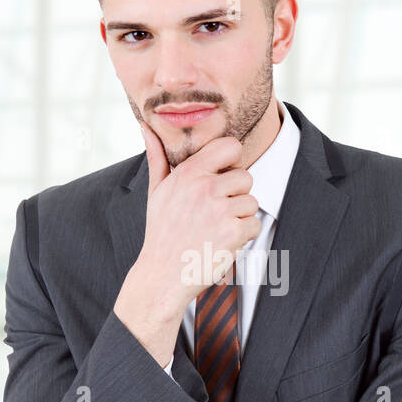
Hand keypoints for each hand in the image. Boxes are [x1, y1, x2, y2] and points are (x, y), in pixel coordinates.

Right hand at [135, 120, 261, 309]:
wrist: (162, 275)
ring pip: (252, 203)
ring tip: (215, 229)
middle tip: (214, 213)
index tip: (221, 177)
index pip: (230, 146)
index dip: (231, 162)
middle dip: (236, 195)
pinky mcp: (233, 232)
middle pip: (246, 177)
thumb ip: (157, 157)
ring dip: (240, 218)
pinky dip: (243, 236)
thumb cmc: (161, 232)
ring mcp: (221, 210)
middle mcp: (206, 187)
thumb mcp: (156, 192)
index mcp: (189, 173)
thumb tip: (147, 127)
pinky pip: (254, 225)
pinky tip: (222, 242)